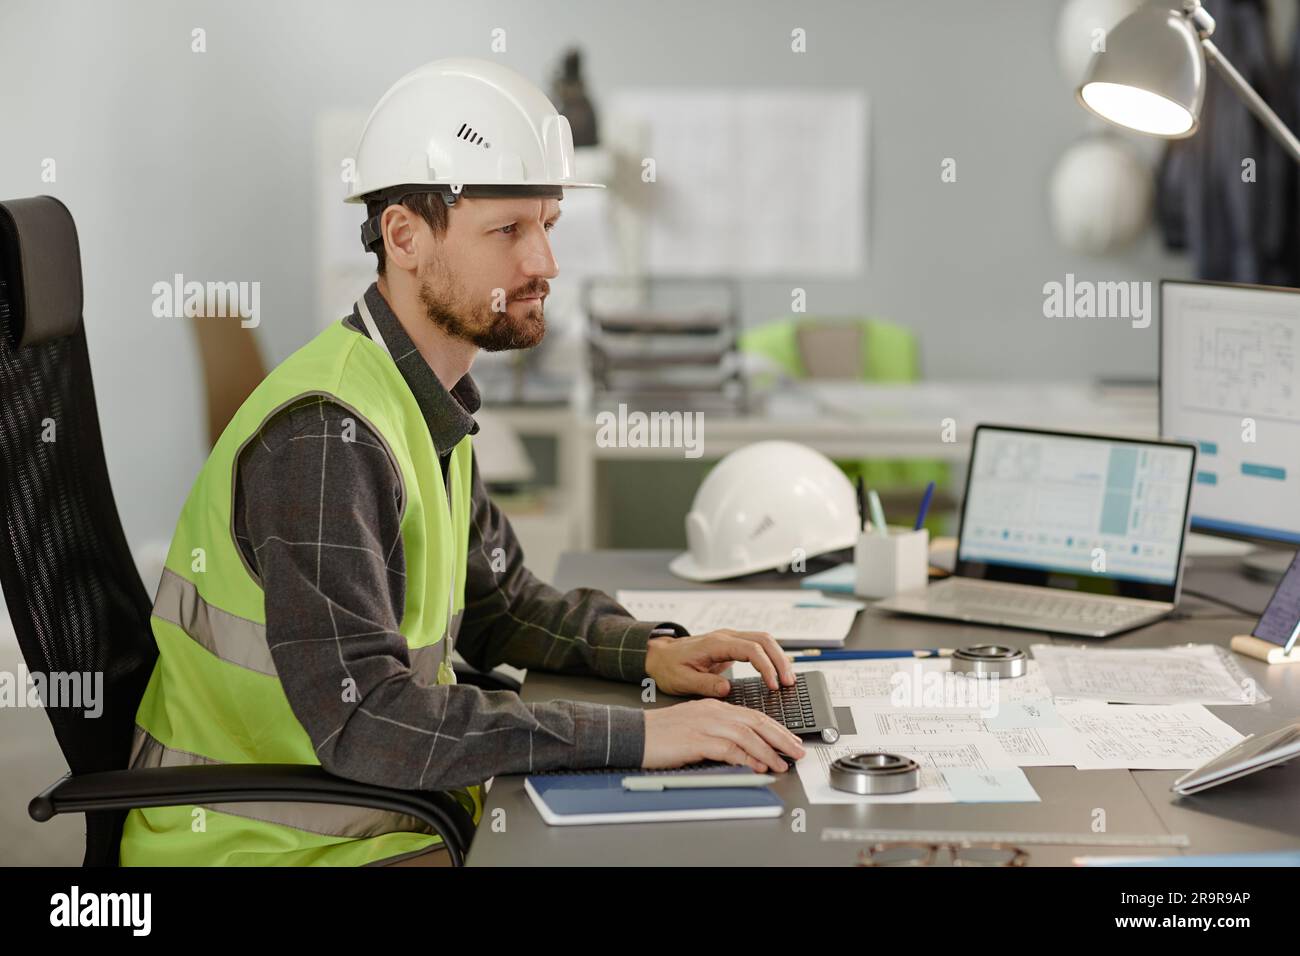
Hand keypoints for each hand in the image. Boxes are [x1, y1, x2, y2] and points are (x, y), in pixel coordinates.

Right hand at [643, 699, 806, 771]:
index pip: (752, 714)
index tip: (790, 740)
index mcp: (713, 706)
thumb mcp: (694, 727)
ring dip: (768, 751)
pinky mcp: (696, 739)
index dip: (775, 728)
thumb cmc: (660, 734)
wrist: (633, 734)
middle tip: (797, 751)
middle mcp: (712, 711)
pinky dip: (747, 758)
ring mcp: (704, 723)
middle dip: (781, 737)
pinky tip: (757, 766)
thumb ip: (718, 733)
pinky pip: (729, 748)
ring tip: (782, 764)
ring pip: (747, 734)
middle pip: (756, 721)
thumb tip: (745, 751)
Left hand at [644, 628, 794, 697]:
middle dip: (780, 660)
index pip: (750, 649)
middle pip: (764, 639)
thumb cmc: (669, 667)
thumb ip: (704, 684)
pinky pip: (758, 646)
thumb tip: (726, 689)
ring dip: (779, 657)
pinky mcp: (732, 645)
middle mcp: (726, 636)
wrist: (659, 656)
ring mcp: (730, 638)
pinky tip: (777, 672)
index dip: (765, 666)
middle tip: (789, 682)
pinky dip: (771, 657)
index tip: (773, 685)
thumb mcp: (682, 680)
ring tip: (788, 679)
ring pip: (764, 640)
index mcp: (714, 644)